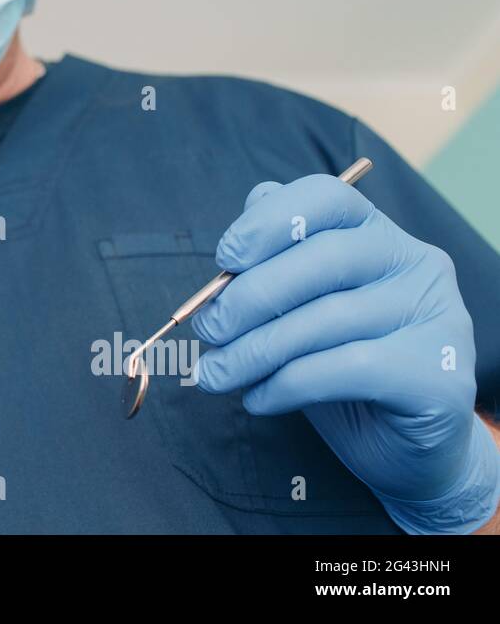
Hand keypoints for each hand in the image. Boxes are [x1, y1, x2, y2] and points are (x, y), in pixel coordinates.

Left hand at [191, 173, 499, 533]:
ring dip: (254, 350)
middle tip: (207, 330)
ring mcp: (437, 317)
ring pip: (327, 319)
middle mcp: (416, 264)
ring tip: (217, 374)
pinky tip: (259, 398)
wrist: (403, 447)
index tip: (224, 259)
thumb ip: (269, 273)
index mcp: (378, 234)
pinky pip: (345, 369)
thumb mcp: (298, 313)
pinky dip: (286, 384)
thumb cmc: (338, 367)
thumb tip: (226, 260)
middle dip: (249, 296)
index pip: (327, 197)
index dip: (268, 221)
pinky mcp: (437, 375)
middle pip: (324, 257)